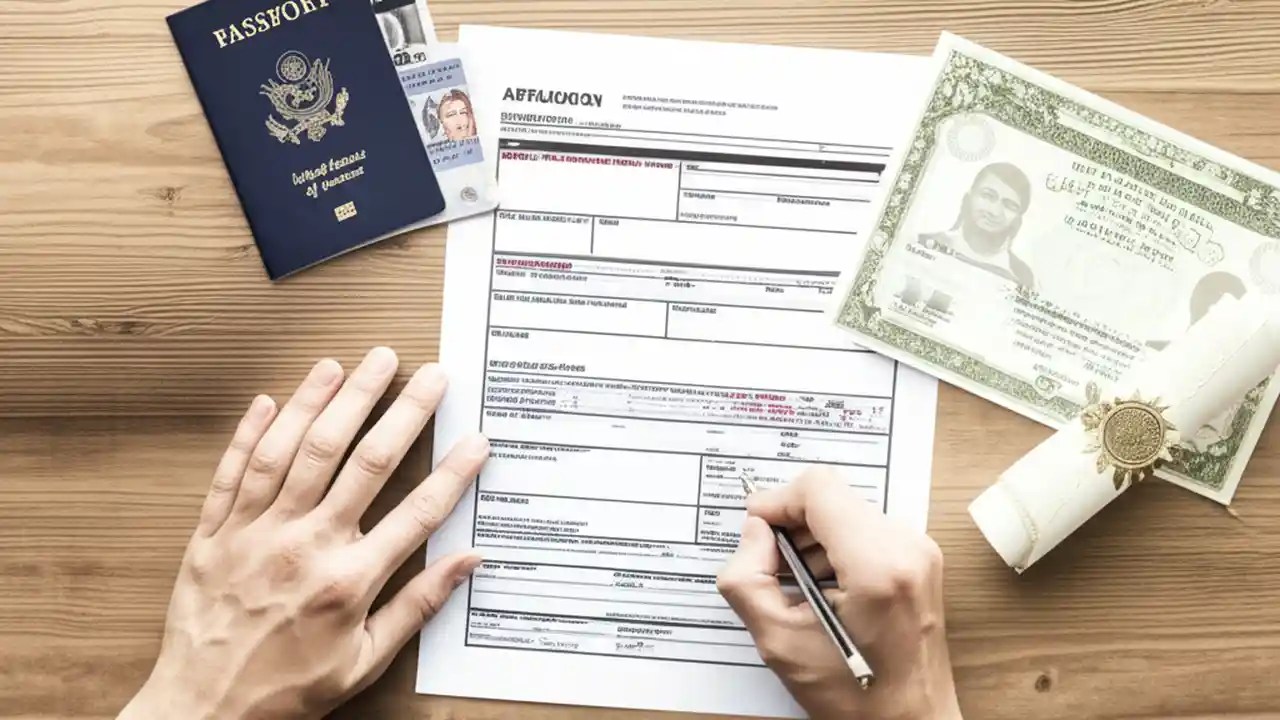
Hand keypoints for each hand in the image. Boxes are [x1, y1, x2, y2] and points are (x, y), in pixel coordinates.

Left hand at [118, 347, 488, 719]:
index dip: (453, 472)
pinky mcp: (213, 532)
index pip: (415, 512)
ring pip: (296, 450)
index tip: (477, 441)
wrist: (202, 711)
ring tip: (353, 364)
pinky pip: (234, 471)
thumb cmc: (286, 690)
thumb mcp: (365, 662)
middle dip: (398, 410)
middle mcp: (304, 546)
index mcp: (348, 581)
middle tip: (424, 373)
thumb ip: (417, 606)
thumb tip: (467, 563)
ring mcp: (255, 533)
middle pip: (361, 461)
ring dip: (326, 401)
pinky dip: (252, 432)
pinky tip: (272, 400)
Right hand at [717, 467, 961, 719]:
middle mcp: (907, 548)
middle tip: (772, 567)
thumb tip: (754, 534)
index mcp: (877, 565)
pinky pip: (866, 530)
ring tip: (799, 585)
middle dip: (793, 524)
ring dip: (813, 538)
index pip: (819, 489)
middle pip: (833, 498)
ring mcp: (919, 552)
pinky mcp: (921, 560)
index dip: (777, 501)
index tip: (756, 527)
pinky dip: (835, 548)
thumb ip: (748, 579)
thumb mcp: (779, 643)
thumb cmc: (859, 698)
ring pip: (847, 511)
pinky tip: (823, 588)